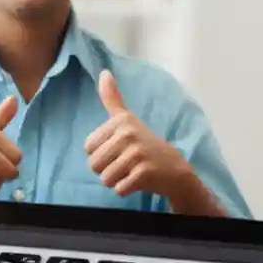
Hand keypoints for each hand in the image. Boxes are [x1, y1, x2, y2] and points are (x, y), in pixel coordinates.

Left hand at [84, 70, 192, 198]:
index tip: (118, 149)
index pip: (88, 148)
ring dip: (116, 180)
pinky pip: (119, 189)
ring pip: (105, 178)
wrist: (175, 169)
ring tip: (131, 171)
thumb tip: (104, 72)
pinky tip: (138, 181)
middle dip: (107, 169)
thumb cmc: (144, 143)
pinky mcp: (144, 173)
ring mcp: (137, 153)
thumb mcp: (127, 119)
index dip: (100, 154)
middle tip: (125, 163)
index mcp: (121, 120)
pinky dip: (126, 189)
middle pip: (94, 164)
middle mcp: (128, 133)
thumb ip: (112, 98)